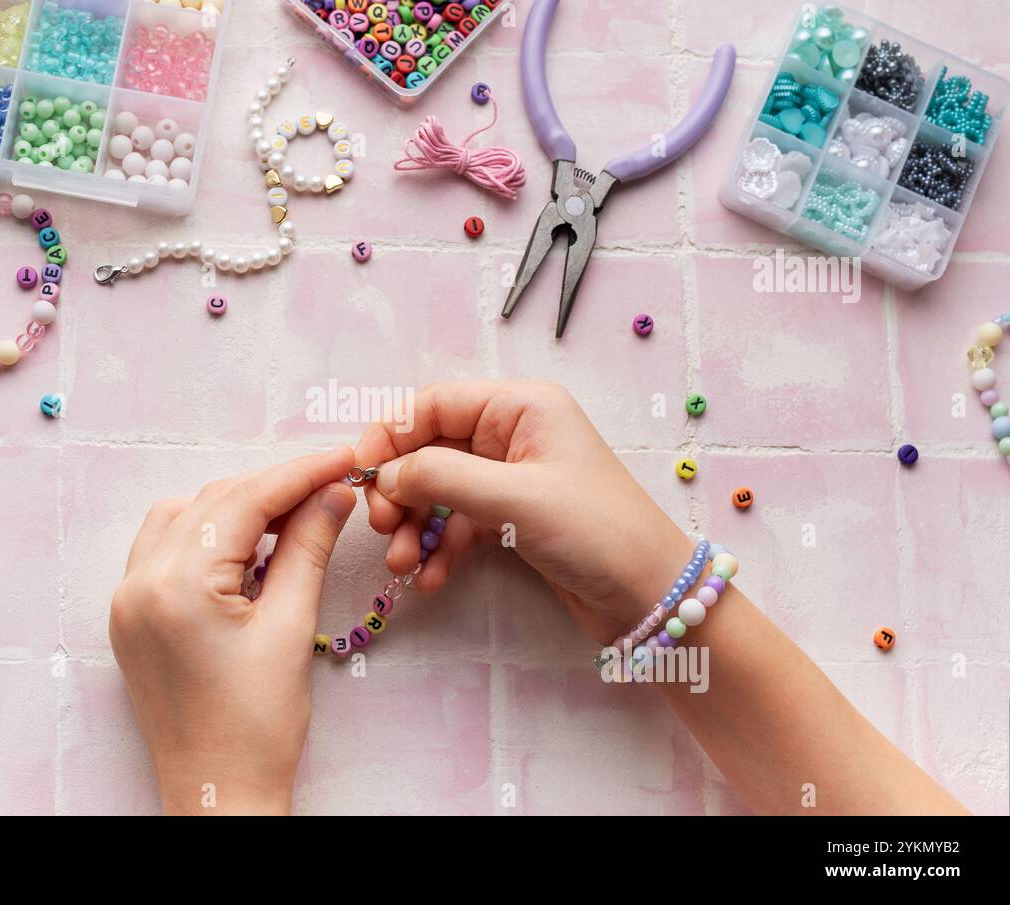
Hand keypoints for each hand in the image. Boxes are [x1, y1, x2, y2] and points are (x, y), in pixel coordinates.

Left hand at [109, 446, 356, 814]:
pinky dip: (207, 534)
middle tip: (331, 485)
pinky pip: (164, 549)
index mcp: (176, 586)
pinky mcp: (131, 617)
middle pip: (212, 502)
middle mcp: (138, 584)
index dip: (300, 474)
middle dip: (273, 488)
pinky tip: (248, 545)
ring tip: (294, 515)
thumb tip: (333, 493)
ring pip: (184, 518)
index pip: (244, 502)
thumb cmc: (256, 728)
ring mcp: (127, 600)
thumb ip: (308, 548)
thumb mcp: (290, 629)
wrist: (218, 793)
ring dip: (238, 507)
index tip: (343, 458)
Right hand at [354, 380, 694, 642]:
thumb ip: (442, 478)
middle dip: (400, 490)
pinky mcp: (512, 517)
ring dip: (414, 526)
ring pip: (438, 491)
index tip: (359, 474)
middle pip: (430, 449)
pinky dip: (439, 548)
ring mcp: (511, 477)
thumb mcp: (514, 499)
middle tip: (384, 528)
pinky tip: (430, 578)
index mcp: (521, 406)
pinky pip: (457, 523)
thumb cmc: (597, 532)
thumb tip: (384, 474)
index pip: (434, 404)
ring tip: (404, 565)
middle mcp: (514, 434)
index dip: (390, 435)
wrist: (651, 597)